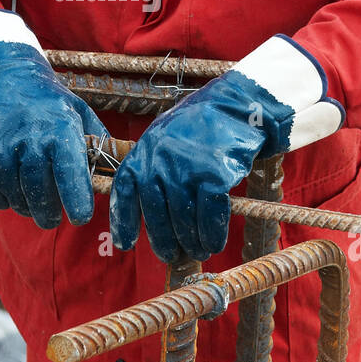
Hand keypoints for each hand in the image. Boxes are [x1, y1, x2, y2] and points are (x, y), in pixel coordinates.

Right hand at [0, 42, 108, 228]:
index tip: (80, 217)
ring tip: (31, 208)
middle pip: (38, 191)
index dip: (76, 200)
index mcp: (59, 129)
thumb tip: (117, 170)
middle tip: (50, 220)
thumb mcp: (77, 112)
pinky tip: (8, 197)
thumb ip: (96, 142)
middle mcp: (28, 137)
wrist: (1, 73)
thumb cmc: (47, 100)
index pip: (70, 174)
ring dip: (23, 206)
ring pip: (12, 191)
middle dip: (47, 213)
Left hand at [109, 36, 343, 262]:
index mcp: (145, 150)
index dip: (123, 219)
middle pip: (156, 212)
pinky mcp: (212, 177)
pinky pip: (209, 216)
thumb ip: (155, 164)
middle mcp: (160, 161)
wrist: (237, 107)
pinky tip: (215, 242)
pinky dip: (211, 233)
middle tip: (172, 254)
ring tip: (198, 250)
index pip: (125, 189)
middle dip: (164, 239)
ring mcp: (186, 169)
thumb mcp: (166, 136)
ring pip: (183, 219)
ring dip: (191, 241)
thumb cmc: (202, 125)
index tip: (125, 243)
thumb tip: (153, 207)